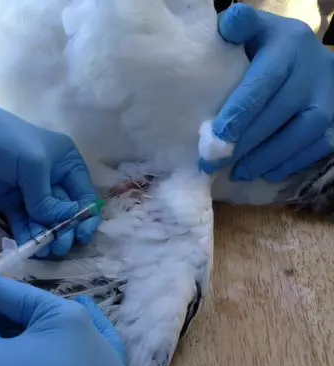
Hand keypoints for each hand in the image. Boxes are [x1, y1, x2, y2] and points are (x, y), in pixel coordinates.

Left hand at [0, 89, 99, 256]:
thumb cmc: (4, 141)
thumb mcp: (32, 163)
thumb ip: (46, 196)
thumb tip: (59, 222)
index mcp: (66, 163)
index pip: (84, 194)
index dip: (85, 216)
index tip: (81, 236)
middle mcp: (53, 180)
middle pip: (66, 212)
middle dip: (65, 230)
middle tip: (60, 247)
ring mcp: (31, 195)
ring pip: (45, 221)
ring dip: (46, 237)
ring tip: (44, 251)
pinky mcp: (12, 206)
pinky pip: (24, 224)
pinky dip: (28, 236)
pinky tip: (29, 248)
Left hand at [199, 4, 333, 181]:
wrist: (300, 54)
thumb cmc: (261, 46)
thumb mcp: (250, 29)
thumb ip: (237, 26)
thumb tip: (230, 23)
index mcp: (288, 45)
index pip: (263, 83)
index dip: (239, 113)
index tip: (213, 139)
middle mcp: (314, 70)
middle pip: (280, 113)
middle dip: (244, 143)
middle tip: (212, 162)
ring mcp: (330, 97)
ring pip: (302, 134)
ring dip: (266, 158)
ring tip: (236, 172)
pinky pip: (318, 147)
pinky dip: (290, 163)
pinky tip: (264, 172)